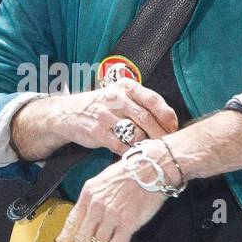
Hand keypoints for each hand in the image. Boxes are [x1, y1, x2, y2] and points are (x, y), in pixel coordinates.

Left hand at [55, 148, 169, 241]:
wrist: (153, 167)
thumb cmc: (130, 173)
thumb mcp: (104, 182)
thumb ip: (94, 200)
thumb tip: (89, 219)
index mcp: (87, 195)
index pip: (71, 223)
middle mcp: (95, 206)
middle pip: (82, 239)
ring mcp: (111, 215)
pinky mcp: (127, 222)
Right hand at [57, 78, 178, 154]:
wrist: (68, 113)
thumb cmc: (101, 106)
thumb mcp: (119, 94)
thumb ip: (141, 103)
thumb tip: (169, 121)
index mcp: (126, 87)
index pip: (153, 99)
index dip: (167, 115)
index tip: (174, 127)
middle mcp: (116, 98)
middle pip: (146, 119)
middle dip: (160, 134)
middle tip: (168, 145)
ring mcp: (105, 116)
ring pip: (135, 134)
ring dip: (146, 144)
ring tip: (153, 151)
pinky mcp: (97, 132)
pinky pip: (121, 146)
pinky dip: (131, 152)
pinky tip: (135, 154)